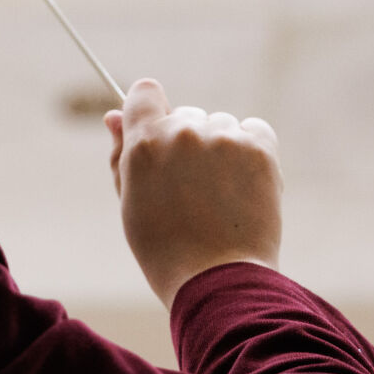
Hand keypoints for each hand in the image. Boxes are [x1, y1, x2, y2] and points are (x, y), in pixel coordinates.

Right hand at [103, 78, 282, 309]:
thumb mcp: (132, 202)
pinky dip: (252, 150)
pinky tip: (245, 186)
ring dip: (223, 149)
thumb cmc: (167, 249)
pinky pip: (255, 130)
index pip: (145, 93)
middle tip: (194, 189)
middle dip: (190, 143)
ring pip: (222, 125)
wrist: (218, 280)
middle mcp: (182, 132)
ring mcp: (223, 138)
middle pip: (186, 116)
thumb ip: (122, 155)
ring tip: (221, 196)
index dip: (152, 109)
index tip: (160, 128)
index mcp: (144, 144)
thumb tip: (114, 116)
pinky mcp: (259, 148)